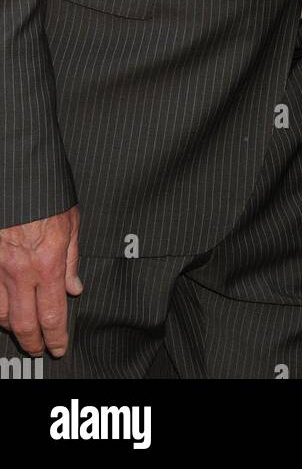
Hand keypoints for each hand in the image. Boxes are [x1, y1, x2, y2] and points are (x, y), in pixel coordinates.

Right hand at [0, 206, 82, 356]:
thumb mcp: (71, 222)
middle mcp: (21, 270)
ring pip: (0, 315)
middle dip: (33, 342)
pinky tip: (4, 310)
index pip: (53, 314)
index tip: (59, 346)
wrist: (19, 172)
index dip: (56, 337)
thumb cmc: (46, 193)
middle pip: (24, 324)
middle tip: (40, 348)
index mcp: (49, 262)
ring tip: (22, 331)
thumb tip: (75, 287)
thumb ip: (72, 259)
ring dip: (12, 328)